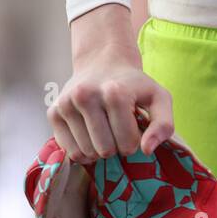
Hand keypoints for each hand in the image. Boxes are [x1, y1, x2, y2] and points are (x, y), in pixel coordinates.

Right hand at [48, 46, 174, 163]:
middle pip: (105, 151)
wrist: (103, 63)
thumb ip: (163, 124)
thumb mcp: (159, 98)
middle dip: (115, 146)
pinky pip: (69, 152)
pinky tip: (89, 132)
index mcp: (115, 92)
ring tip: (104, 128)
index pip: (127, 144)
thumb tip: (146, 150)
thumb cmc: (134, 85)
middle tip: (117, 127)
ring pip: (86, 154)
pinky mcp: (53, 112)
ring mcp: (67, 103)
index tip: (132, 126)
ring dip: (98, 149)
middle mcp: (86, 95)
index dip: (133, 141)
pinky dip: (82, 149)